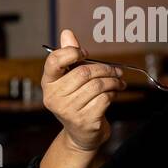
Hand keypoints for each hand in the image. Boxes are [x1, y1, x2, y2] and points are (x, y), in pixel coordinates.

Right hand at [42, 28, 125, 151]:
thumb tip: (67, 33)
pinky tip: (114, 94)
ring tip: (119, 82)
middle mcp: (55, 97)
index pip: (54, 61)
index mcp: (48, 84)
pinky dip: (113, 94)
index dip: (72, 52)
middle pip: (84, 73)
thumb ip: (69, 56)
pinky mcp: (85, 120)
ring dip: (113, 81)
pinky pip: (104, 98)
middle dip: (105, 69)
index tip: (85, 53)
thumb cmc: (76, 102)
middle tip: (116, 70)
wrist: (82, 134)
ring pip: (97, 85)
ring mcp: (69, 111)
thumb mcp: (69, 80)